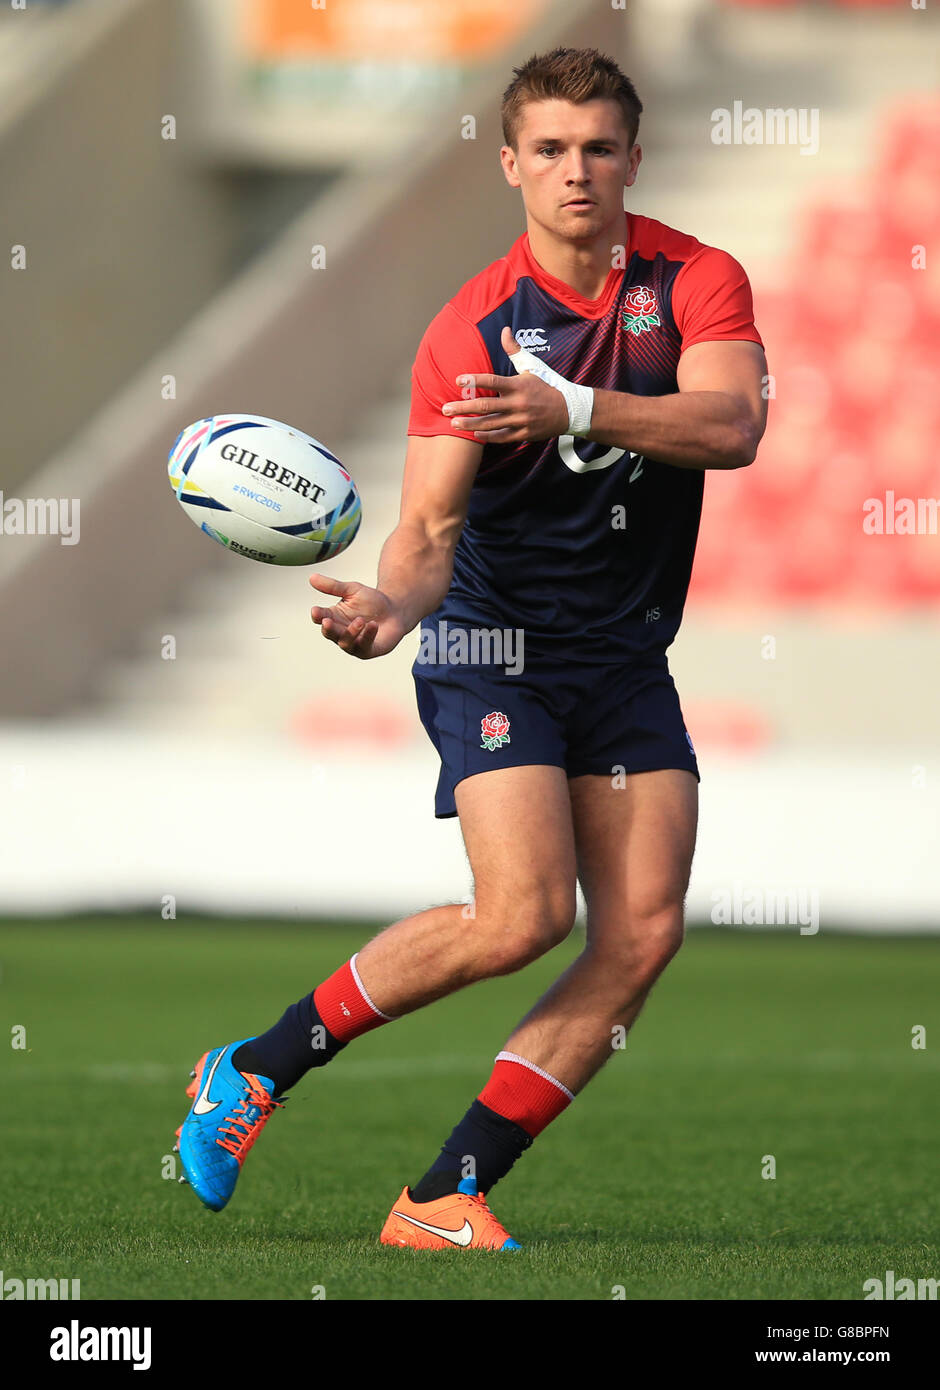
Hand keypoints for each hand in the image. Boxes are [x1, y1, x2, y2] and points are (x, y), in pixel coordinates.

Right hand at [309, 574, 404, 658]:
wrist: (395, 610)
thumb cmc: (371, 601)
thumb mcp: (352, 590)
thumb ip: (333, 586)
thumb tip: (311, 577)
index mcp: (333, 618)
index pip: (321, 617)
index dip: (317, 615)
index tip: (315, 611)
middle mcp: (340, 633)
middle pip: (329, 633)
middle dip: (329, 628)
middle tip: (327, 621)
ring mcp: (353, 644)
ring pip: (345, 643)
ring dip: (351, 632)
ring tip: (360, 620)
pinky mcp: (368, 651)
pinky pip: (364, 646)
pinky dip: (368, 636)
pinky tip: (373, 625)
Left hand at [441, 326, 568, 442]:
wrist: (570, 410)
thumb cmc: (548, 385)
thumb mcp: (532, 365)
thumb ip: (515, 350)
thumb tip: (504, 330)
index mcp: (518, 385)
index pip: (492, 381)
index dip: (474, 380)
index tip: (458, 380)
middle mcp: (518, 403)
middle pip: (486, 405)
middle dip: (463, 407)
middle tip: (446, 408)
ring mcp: (521, 420)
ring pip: (491, 423)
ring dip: (470, 424)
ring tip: (454, 423)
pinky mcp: (524, 434)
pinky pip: (502, 436)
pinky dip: (488, 436)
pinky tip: (475, 434)